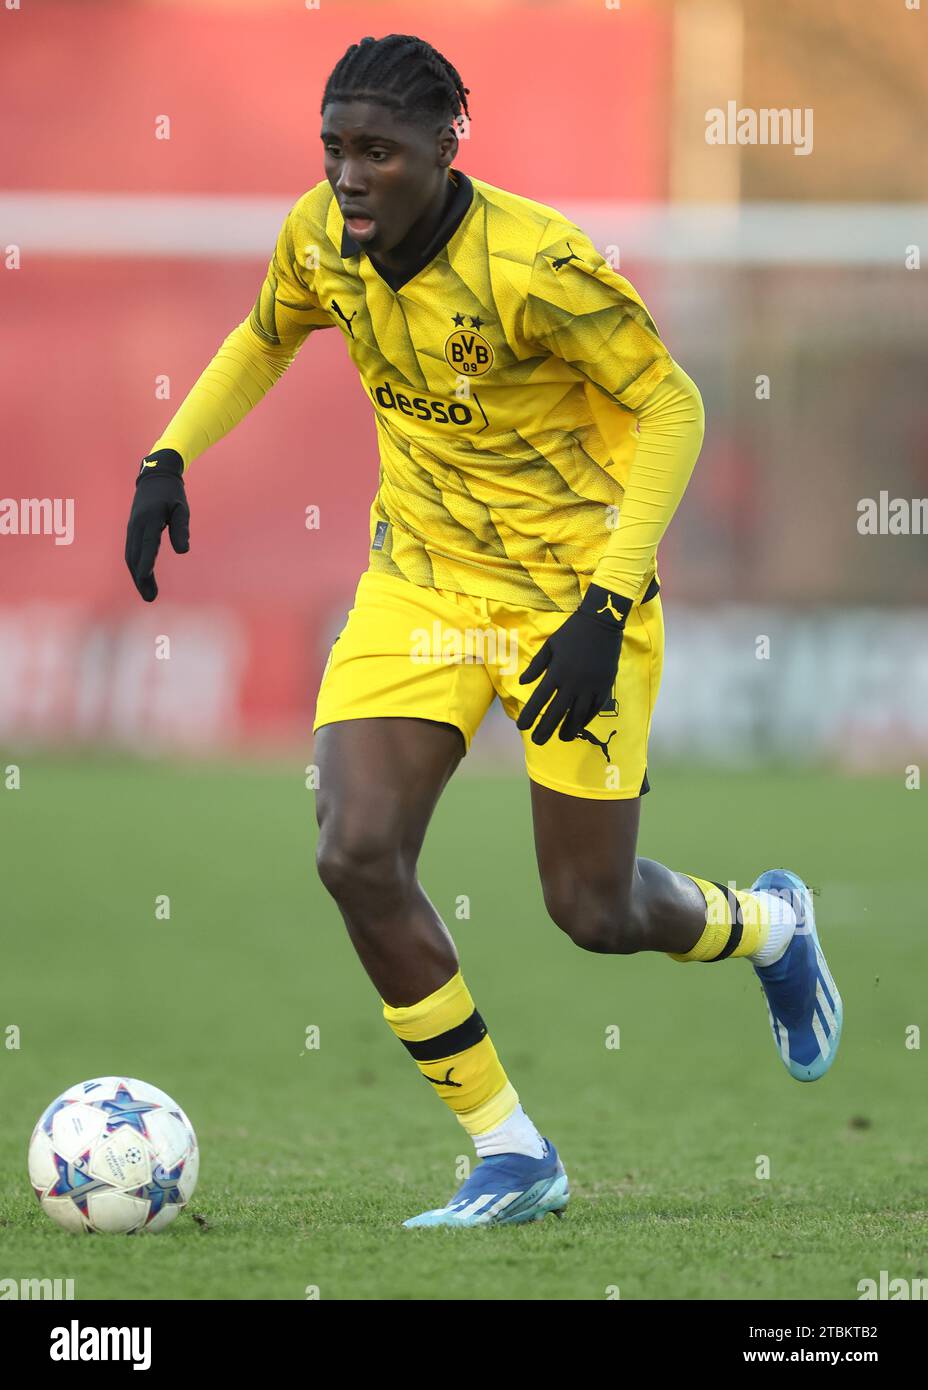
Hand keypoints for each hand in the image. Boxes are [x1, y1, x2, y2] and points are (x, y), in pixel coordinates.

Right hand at [125, 449, 188, 601]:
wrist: (155, 475)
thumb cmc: (172, 493)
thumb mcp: (181, 508)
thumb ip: (181, 529)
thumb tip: (183, 551)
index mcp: (149, 520)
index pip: (147, 546)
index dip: (146, 565)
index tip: (147, 582)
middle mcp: (136, 525)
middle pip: (134, 556)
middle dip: (141, 579)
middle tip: (151, 598)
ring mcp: (132, 528)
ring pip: (131, 556)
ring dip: (137, 575)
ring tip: (148, 593)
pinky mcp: (133, 530)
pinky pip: (132, 551)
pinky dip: (136, 566)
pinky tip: (143, 577)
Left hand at [516, 583, 631, 744]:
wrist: (602, 623)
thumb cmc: (572, 632)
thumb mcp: (550, 645)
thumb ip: (536, 666)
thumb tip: (522, 682)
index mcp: (557, 672)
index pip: (539, 700)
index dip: (530, 715)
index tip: (522, 726)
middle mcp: (573, 682)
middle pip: (557, 712)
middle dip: (545, 729)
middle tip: (537, 741)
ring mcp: (591, 686)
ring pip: (578, 715)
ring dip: (568, 729)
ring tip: (561, 739)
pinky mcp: (604, 686)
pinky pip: (595, 708)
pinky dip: (586, 719)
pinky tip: (579, 726)